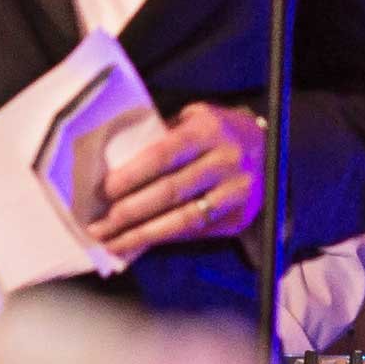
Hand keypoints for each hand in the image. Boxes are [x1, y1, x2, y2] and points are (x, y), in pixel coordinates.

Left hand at [86, 102, 267, 261]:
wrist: (266, 147)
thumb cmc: (214, 131)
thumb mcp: (192, 120)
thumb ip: (161, 138)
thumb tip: (112, 168)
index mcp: (209, 130)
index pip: (163, 155)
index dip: (131, 176)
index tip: (103, 192)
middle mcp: (227, 160)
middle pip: (170, 192)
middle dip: (129, 212)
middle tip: (98, 225)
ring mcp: (237, 192)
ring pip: (183, 220)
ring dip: (142, 234)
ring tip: (111, 242)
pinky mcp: (239, 218)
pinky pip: (195, 233)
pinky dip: (164, 240)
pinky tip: (139, 243)